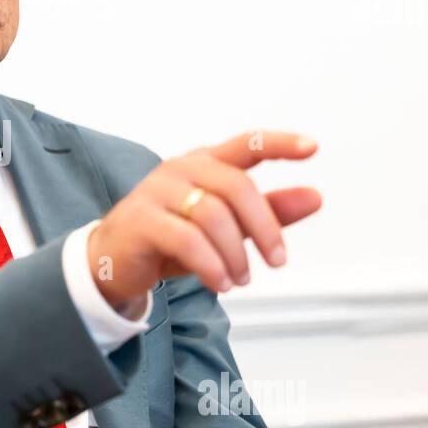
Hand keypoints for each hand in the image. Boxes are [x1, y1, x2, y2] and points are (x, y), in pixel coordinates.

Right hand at [86, 131, 321, 311]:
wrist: (111, 262)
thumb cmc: (171, 240)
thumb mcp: (226, 228)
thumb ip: (268, 211)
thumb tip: (315, 197)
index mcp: (204, 163)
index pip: (245, 144)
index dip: (278, 143)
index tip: (312, 148)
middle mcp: (180, 169)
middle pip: (236, 186)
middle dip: (265, 226)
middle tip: (278, 261)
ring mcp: (156, 191)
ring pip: (212, 214)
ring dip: (236, 253)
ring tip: (241, 279)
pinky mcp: (140, 220)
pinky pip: (186, 240)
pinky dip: (211, 265)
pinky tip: (221, 283)